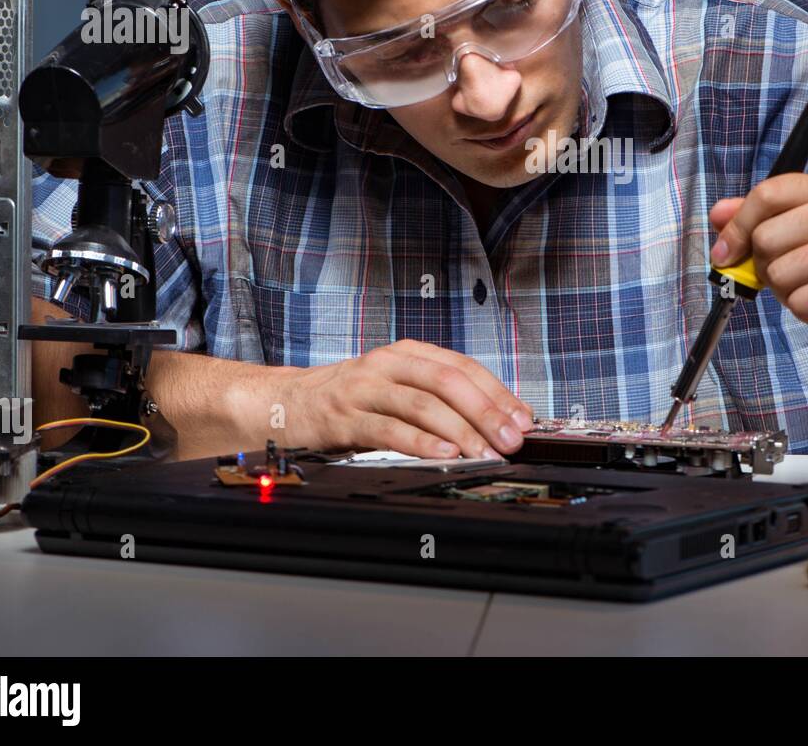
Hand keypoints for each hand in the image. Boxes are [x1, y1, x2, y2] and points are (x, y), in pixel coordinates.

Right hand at [286, 338, 534, 457]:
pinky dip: (419, 442)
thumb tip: (494, 424)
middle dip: (486, 412)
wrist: (284, 404)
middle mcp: (388, 364)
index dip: (498, 393)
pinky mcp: (343, 416)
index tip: (523, 420)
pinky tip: (442, 454)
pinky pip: (388, 428)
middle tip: (511, 440)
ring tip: (484, 453)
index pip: (463, 367)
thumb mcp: (395, 388)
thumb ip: (437, 399)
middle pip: (447, 381)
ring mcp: (364, 388)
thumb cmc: (348, 400)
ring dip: (459, 430)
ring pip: (421, 403)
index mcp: (408, 354)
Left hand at [708, 174, 807, 373]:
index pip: (766, 194)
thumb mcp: (800, 242)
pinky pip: (803, 301)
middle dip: (770, 269)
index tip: (725, 254)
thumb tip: (718, 213)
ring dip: (791, 294)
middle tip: (802, 277)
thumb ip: (758, 223)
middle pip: (767, 238)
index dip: (736, 228)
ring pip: (781, 273)